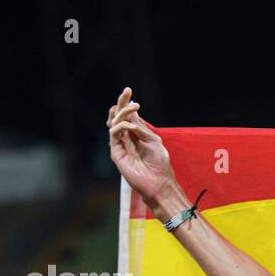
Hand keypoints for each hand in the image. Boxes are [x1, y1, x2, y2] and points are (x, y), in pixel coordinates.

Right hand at [106, 87, 176, 209]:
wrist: (159, 184)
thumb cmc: (160, 165)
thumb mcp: (154, 141)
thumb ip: (142, 129)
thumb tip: (132, 115)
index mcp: (137, 136)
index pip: (129, 117)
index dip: (127, 104)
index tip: (129, 91)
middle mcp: (127, 140)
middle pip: (119, 118)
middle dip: (121, 103)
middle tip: (126, 92)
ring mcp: (121, 146)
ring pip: (115, 124)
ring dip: (123, 113)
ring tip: (134, 107)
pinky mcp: (116, 153)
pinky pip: (114, 135)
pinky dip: (122, 127)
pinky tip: (132, 127)